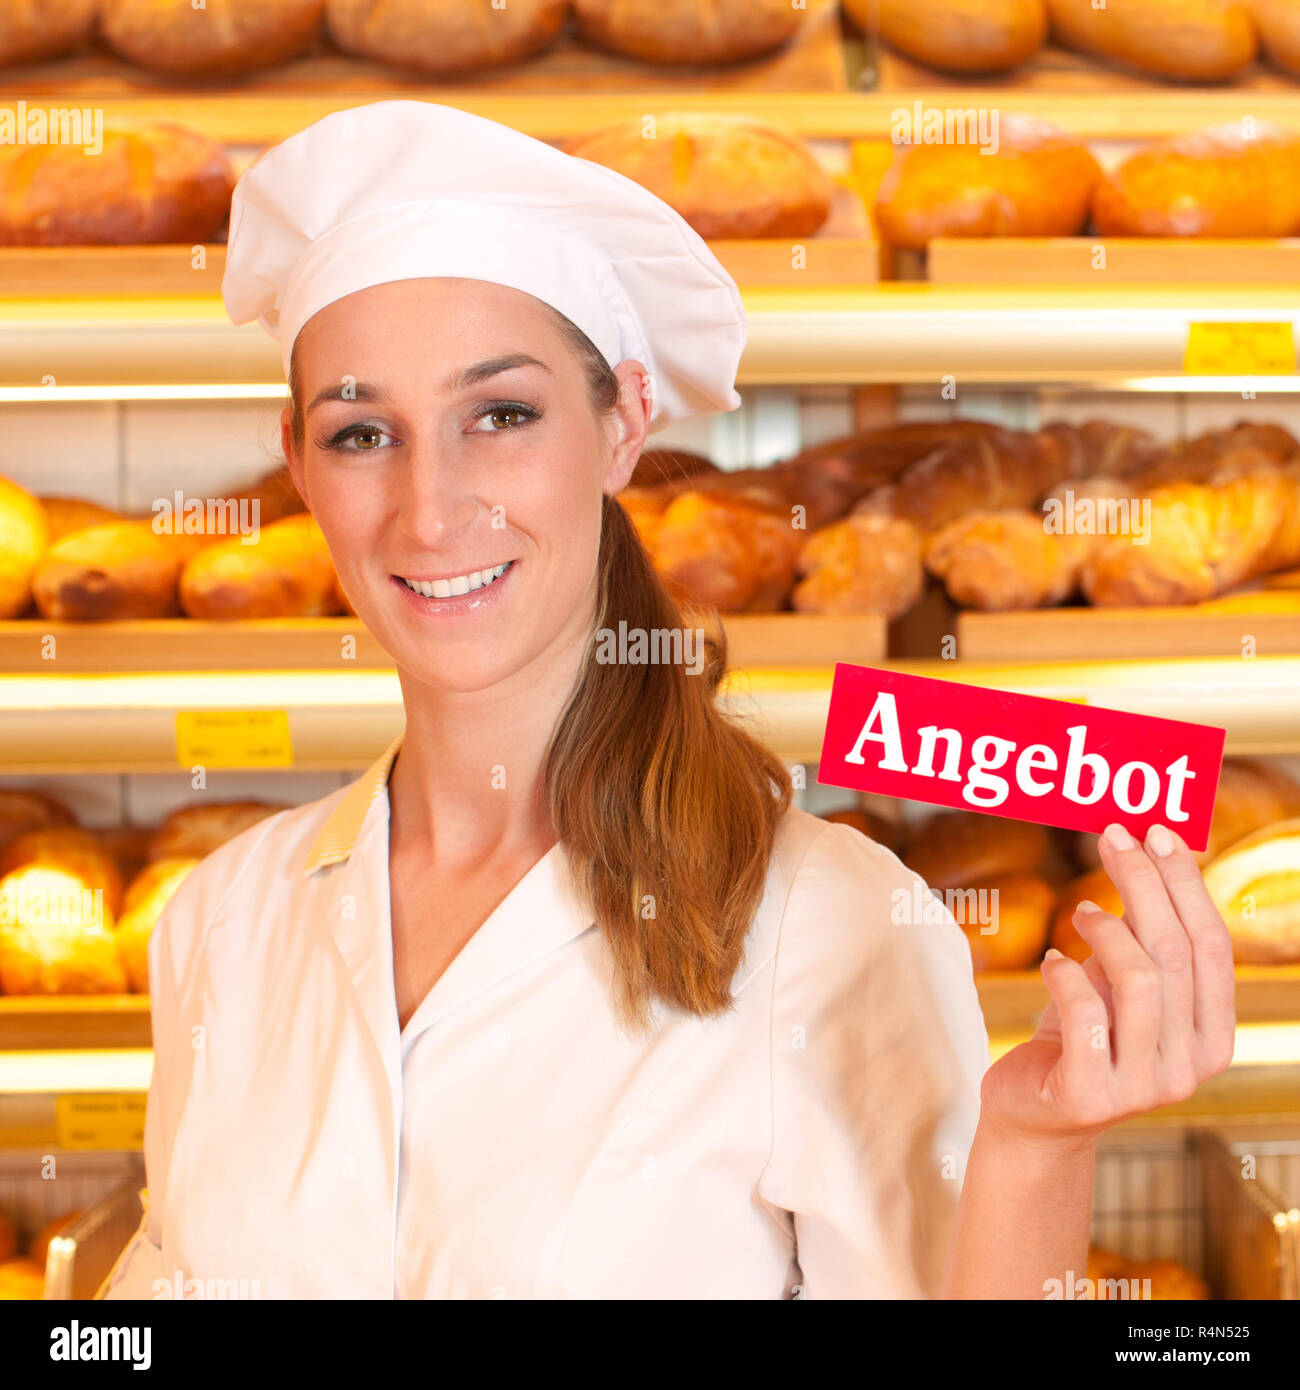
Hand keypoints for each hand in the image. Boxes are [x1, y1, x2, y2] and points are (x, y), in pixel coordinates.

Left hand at [978, 821, 1235, 1148]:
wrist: (1036, 1112)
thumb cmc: (1085, 1035)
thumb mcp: (1122, 984)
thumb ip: (1144, 938)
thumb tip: (1142, 851)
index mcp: (1213, 1035)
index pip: (1212, 946)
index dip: (1185, 884)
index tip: (1157, 834)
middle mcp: (1190, 1066)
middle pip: (1174, 952)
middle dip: (1143, 883)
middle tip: (1112, 838)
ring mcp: (1144, 1087)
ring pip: (1139, 979)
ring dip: (1105, 930)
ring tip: (1080, 913)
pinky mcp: (1089, 1095)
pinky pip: (1085, 1014)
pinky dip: (1065, 974)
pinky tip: (1051, 962)